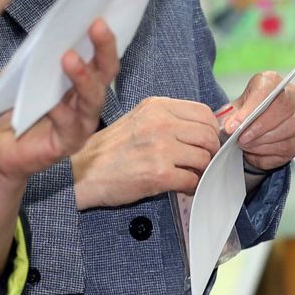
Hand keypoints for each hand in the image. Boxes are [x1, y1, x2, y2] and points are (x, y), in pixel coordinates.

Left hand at [0, 19, 119, 182]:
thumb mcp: (20, 74)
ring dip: (83, 78)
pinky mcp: (69, 144)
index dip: (102, 38)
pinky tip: (52, 102)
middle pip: (105, 74)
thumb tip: (49, 33)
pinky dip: (61, 112)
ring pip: (93, 100)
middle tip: (97, 27)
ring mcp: (80, 124)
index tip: (98, 16)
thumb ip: (37, 57)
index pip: (98, 57)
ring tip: (69, 59)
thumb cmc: (8, 107)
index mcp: (77, 81)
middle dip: (103, 49)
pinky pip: (70, 125)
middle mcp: (85, 100)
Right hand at [71, 96, 220, 209]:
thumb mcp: (139, 120)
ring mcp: (161, 148)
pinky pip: (192, 181)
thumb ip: (168, 120)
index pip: (204, 113)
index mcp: (157, 106)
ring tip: (189, 176)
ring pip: (204, 159)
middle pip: (208, 136)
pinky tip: (182, 188)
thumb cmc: (110, 149)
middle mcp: (161, 123)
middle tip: (202, 163)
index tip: (207, 142)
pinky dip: (192, 187)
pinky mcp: (159, 174)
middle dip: (210, 153)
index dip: (212, 130)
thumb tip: (201, 131)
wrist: (82, 172)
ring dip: (201, 172)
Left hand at [223, 72, 294, 172]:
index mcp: (271, 81)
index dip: (250, 109)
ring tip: (245, 144)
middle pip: (282, 109)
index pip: (266, 90)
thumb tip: (230, 126)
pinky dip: (267, 152)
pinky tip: (255, 151)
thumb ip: (230, 116)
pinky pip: (287, 147)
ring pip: (287, 130)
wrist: (253, 128)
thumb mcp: (233, 110)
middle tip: (240, 138)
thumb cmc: (244, 114)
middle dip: (258, 127)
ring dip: (262, 141)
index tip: (234, 124)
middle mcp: (291, 96)